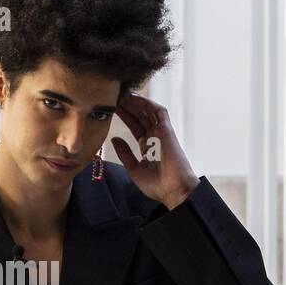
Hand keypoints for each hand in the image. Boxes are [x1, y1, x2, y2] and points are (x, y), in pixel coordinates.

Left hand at [110, 92, 198, 209]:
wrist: (173, 190)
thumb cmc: (156, 185)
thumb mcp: (134, 168)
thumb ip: (124, 153)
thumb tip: (114, 139)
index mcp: (147, 146)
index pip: (135, 126)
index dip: (125, 116)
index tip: (112, 108)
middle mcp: (155, 137)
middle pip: (141, 116)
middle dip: (128, 106)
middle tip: (115, 96)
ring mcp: (161, 133)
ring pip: (148, 112)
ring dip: (136, 102)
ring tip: (122, 94)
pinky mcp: (167, 130)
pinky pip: (159, 112)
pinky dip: (148, 103)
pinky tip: (135, 98)